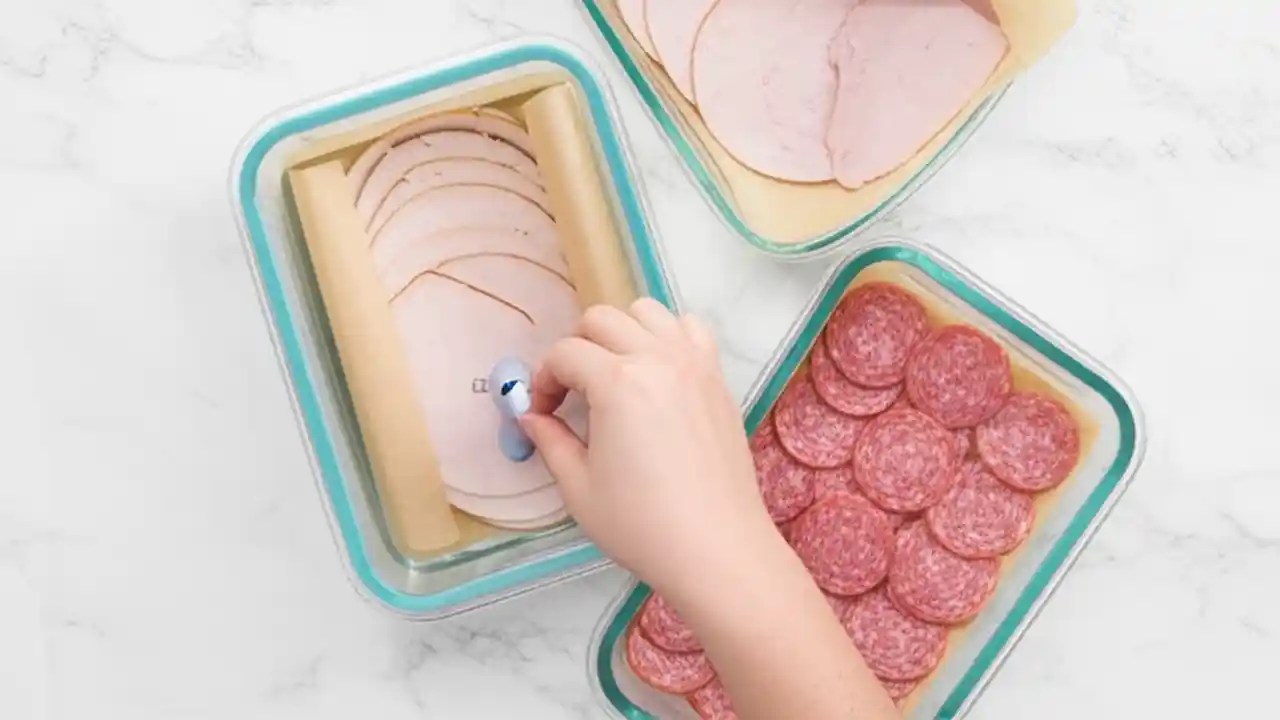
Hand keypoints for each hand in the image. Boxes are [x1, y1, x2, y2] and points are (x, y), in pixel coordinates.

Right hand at [520, 299, 774, 594]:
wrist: (717, 548)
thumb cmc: (643, 525)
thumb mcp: (579, 488)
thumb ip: (550, 440)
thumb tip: (531, 416)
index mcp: (617, 382)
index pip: (565, 354)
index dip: (543, 380)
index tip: (543, 413)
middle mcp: (658, 359)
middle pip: (602, 320)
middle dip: (576, 348)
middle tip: (572, 391)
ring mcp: (694, 364)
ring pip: (648, 311)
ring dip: (622, 331)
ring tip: (614, 373)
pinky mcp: (718, 379)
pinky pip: (691, 328)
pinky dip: (668, 334)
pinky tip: (658, 371)